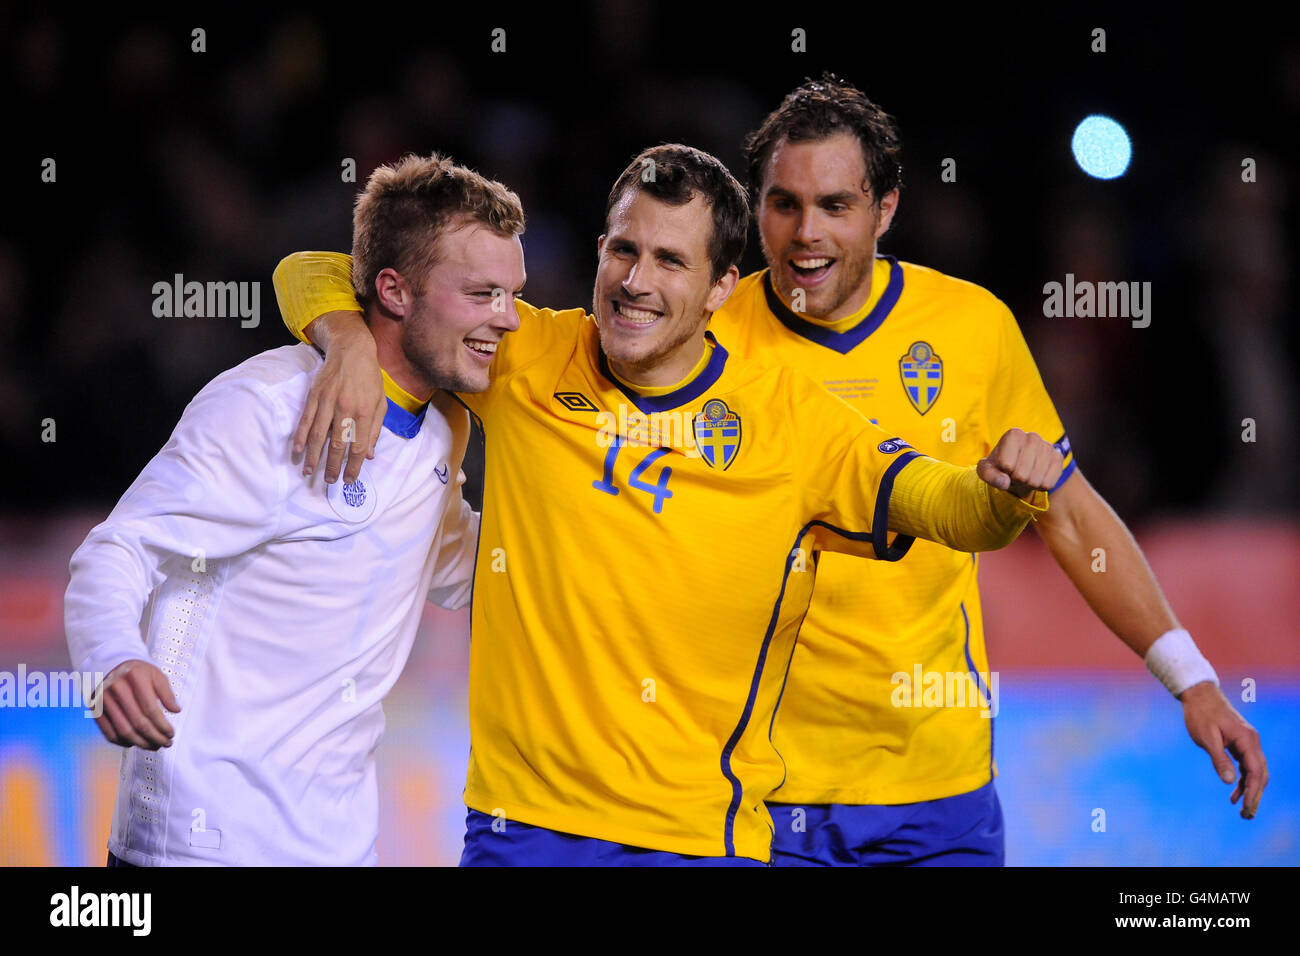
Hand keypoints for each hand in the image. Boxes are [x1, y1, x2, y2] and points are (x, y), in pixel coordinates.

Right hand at [91, 660, 180, 749]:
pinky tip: (134, 743)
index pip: (151, 709)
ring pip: (123, 731)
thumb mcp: (156, 674)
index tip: (171, 733)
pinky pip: (109, 733)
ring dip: (141, 743)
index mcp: (135, 676)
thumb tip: (176, 710)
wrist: (109, 665)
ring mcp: (103, 700)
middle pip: (138, 722)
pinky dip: (122, 742)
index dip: (162, 725)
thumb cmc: (137, 672)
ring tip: (153, 746)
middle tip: (165, 743)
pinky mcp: (95, 710)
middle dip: (154, 737)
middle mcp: (116, 688)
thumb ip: (167, 692)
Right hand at [293, 313, 385, 483]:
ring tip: (309, 473)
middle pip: (337, 445)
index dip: (354, 466)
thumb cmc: (370, 378)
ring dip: (314, 457)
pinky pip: (306, 420)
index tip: (350, 480)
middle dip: (332, 466)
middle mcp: (346, 409)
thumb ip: (375, 430)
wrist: (352, 350)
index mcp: (365, 412)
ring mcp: (328, 402)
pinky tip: (298, 451)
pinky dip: (301, 437)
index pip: (358, 446)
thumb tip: (369, 455)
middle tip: (329, 481)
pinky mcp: (314, 396)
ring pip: (319, 435)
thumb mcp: (381, 403)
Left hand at [977, 428, 1063, 498]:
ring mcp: (1048, 447)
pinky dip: (1040, 486)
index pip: (1007, 465)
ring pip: (1035, 480)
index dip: (1003, 472)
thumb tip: (1004, 482)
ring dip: (1027, 484)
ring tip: (1024, 474)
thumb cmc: (1000, 467)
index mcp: (1014, 434)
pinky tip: (1036, 476)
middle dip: (1016, 480)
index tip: (1004, 467)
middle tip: (1014, 473)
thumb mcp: (987, 470)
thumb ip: (990, 476)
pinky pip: (1048, 483)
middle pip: (1021, 475)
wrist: (1018, 467)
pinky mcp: (1058, 458)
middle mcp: (1033, 437)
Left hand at [1179, 681, 1267, 817]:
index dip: (1253, 792)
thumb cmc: (1200, 714)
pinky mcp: (1240, 743)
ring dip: (1250, 790)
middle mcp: (1252, 742)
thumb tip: (1230, 781)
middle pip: (1260, 774)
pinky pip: (1246, 765)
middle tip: (1247, 816)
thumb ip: (1219, 759)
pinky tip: (1234, 793)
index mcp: (1247, 740)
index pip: (1256, 772)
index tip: (1247, 808)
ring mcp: (1247, 742)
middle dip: (1255, 796)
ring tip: (1242, 810)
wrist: (1199, 694)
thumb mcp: (1206, 737)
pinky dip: (1242, 780)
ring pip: (1255, 772)